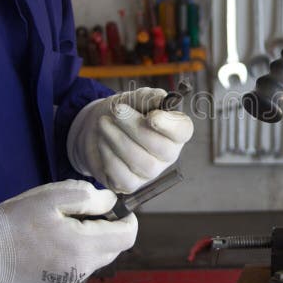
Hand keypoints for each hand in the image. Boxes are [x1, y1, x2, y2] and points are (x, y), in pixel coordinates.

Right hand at [0, 180, 135, 282]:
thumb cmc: (17, 219)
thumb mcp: (54, 196)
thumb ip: (90, 198)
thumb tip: (112, 203)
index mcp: (84, 245)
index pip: (128, 236)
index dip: (127, 218)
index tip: (116, 207)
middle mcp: (82, 268)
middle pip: (115, 248)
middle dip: (109, 228)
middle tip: (84, 213)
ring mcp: (70, 280)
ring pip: (98, 258)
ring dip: (92, 241)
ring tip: (65, 226)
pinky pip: (80, 267)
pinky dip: (77, 253)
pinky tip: (54, 242)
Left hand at [66, 88, 193, 192]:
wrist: (99, 126)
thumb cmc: (124, 112)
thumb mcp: (135, 99)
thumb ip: (148, 98)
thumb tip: (161, 98)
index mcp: (174, 131)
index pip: (183, 131)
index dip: (170, 125)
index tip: (152, 116)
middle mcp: (167, 154)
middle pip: (161, 148)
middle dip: (135, 128)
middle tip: (117, 112)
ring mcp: (151, 172)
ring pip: (142, 163)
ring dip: (118, 140)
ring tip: (104, 123)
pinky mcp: (131, 184)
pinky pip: (123, 176)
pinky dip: (109, 156)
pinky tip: (103, 142)